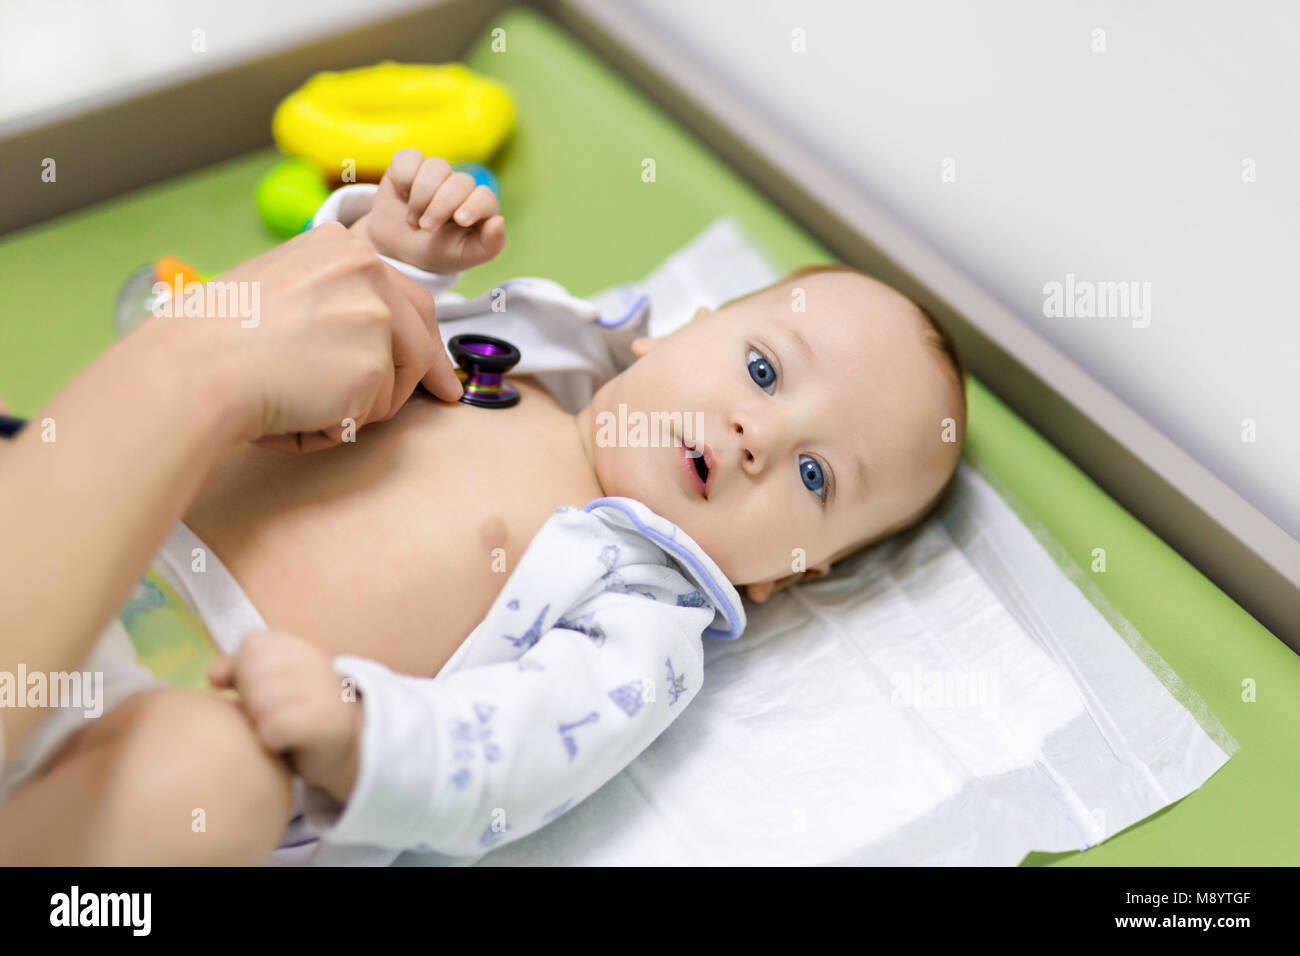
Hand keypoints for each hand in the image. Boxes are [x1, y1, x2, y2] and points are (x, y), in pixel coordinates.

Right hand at [191, 221, 462, 452]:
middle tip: (445, 395)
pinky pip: (371, 414)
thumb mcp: (282, 289)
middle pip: (420, 329)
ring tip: (300, 403)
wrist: (195, 367)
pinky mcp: (375, 366)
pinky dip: (337, 427)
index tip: (434, 358)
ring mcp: (375, 316)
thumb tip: (372, 341)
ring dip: (358, 405)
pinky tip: (296, 414)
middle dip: (431, 369)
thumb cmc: (217, 339)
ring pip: (394, 380)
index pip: (401, 292)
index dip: (420, 331)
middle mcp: (366, 271)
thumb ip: (331, 302)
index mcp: (340, 247)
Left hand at [207, 630, 363, 803]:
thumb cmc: (299, 710)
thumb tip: (211, 678)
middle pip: (252, 675)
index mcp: (301, 647)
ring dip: (261, 723)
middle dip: (252, 700)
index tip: (263, 689)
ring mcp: (322, 690)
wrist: (347, 746)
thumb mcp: (271, 679)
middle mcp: (315, 662)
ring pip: (260, 703)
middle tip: (273, 712)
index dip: (246, 672)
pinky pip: (274, 728)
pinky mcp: (323, 721)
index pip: (251, 647)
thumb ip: (239, 668)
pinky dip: (272, 741)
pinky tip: (286, 742)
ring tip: (280, 727)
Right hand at [355, 148, 505, 273]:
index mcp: (480, 207)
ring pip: (436, 167)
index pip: (486, 197)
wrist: (398, 250)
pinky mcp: (411, 163)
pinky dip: (403, 177)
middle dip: (441, 206)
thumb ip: (489, 245)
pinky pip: (410, 158)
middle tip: (426, 227)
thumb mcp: (464, 256)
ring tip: (414, 218)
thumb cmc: (436, 252)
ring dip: (421, 196)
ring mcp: (437, 172)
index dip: (474, 206)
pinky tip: (403, 195)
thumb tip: (499, 221)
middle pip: (460, 183)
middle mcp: (461, 186)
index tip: (459, 220)